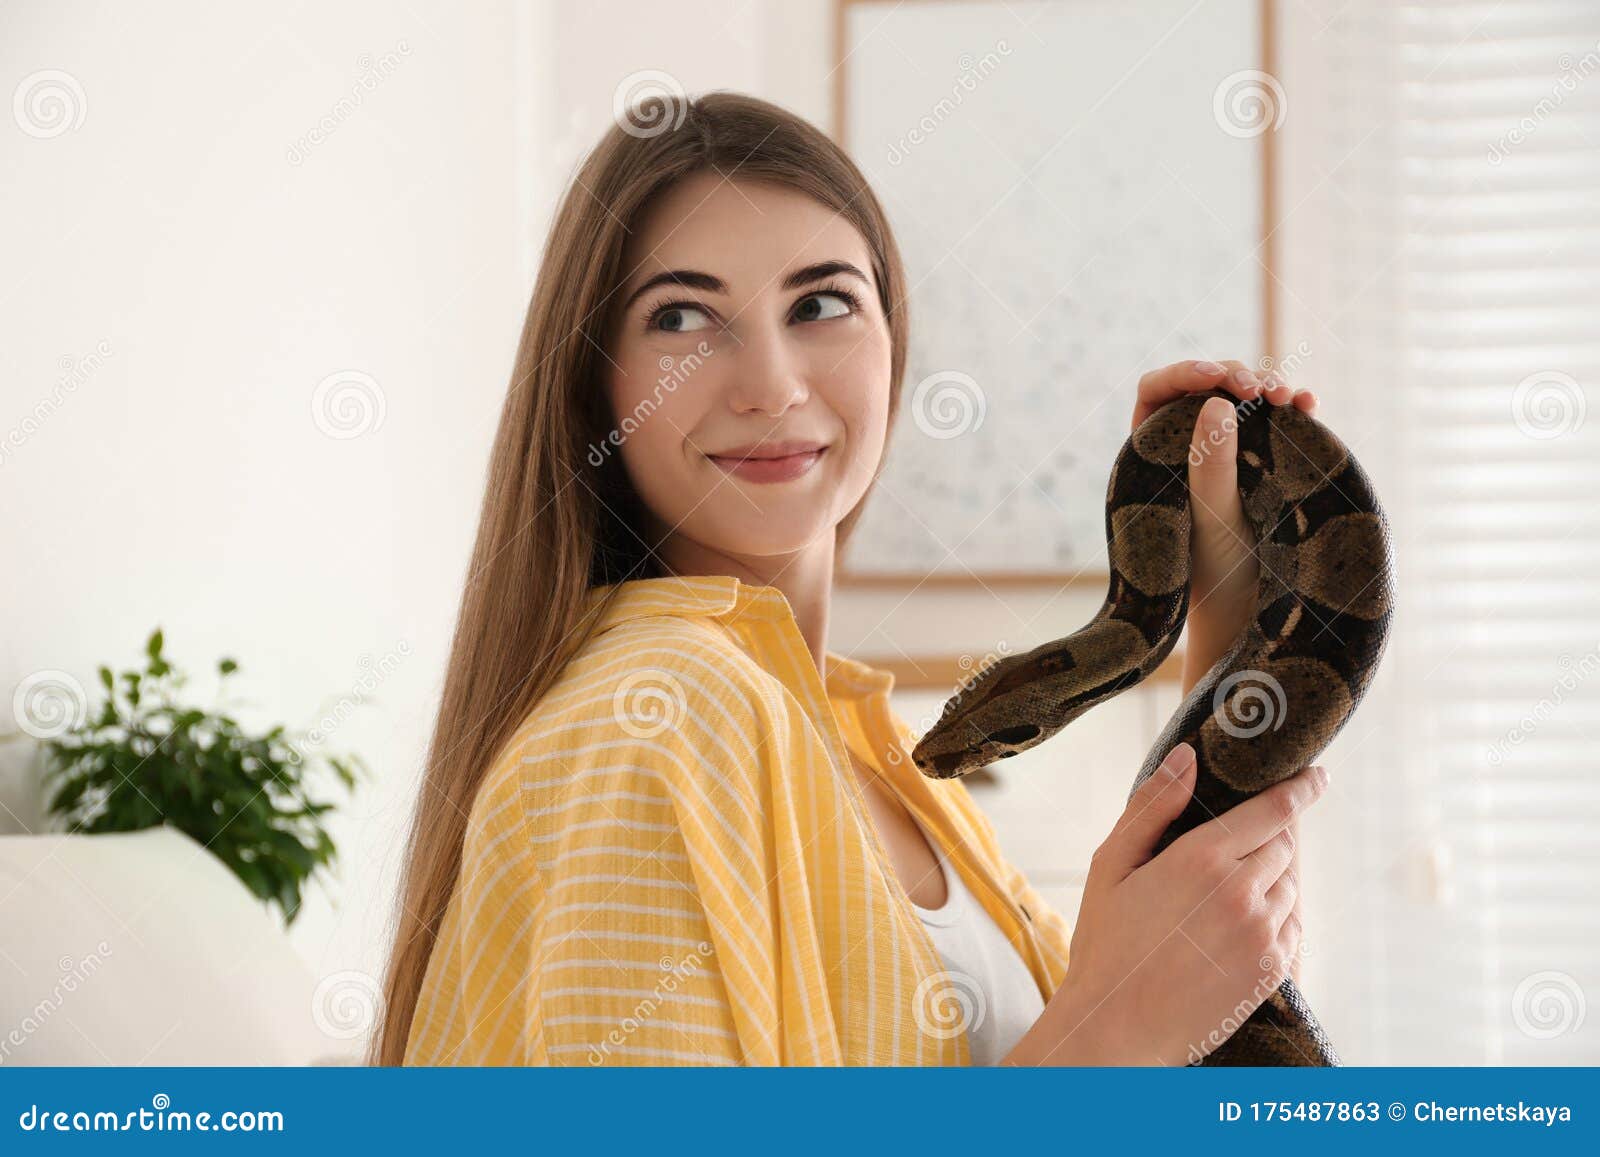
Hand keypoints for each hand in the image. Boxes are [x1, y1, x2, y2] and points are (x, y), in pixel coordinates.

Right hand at [1005, 742, 1325, 1065]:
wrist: (1117, 1026)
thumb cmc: (1106, 944)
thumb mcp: (1111, 864)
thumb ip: (1152, 806)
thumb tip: (1187, 756)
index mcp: (1201, 858)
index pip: (1274, 810)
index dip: (1301, 788)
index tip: (1317, 776)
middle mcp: (1241, 893)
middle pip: (1284, 845)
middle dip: (1268, 838)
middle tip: (1234, 850)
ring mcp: (1262, 934)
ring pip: (1290, 886)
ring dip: (1271, 879)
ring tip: (1226, 896)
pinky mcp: (1271, 970)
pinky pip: (1293, 926)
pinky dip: (1278, 916)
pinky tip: (1239, 927)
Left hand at [1131, 359, 1320, 695]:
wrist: (1247, 614)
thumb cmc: (1217, 574)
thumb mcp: (1213, 518)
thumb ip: (1211, 463)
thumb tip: (1215, 401)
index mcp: (1150, 453)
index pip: (1157, 391)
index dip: (1186, 374)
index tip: (1218, 380)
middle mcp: (1181, 446)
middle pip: (1205, 388)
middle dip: (1237, 379)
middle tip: (1265, 393)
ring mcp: (1222, 451)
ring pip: (1242, 400)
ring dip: (1268, 389)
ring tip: (1293, 399)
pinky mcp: (1260, 461)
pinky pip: (1273, 422)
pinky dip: (1292, 410)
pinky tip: (1310, 405)